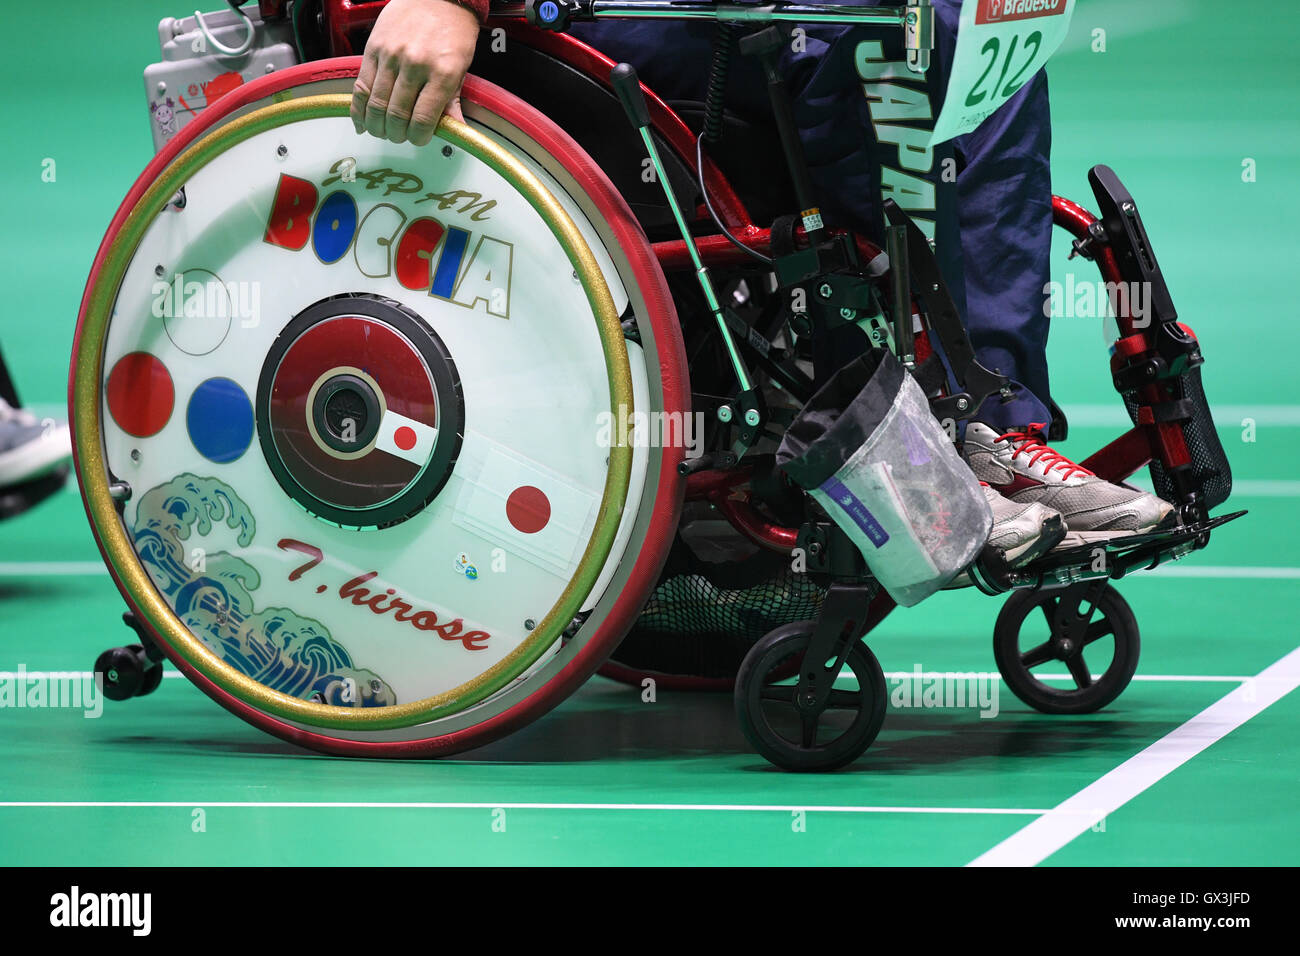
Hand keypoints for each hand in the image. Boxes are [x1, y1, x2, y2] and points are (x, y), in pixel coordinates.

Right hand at [351, 0, 480, 145]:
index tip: (419, 140)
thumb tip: (455, 131)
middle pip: (397, 116)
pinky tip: (361, 122)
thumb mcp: (461, 67)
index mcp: (442, 72)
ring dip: (377, 126)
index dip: (419, 138)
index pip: (423, 120)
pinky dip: (358, 109)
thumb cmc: (453, 31)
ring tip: (383, 131)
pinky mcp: (373, 49)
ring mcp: (391, 56)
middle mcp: (415, 64)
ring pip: (376, 105)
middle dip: (397, 135)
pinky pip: (361, 86)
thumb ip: (453, 101)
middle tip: (400, 138)